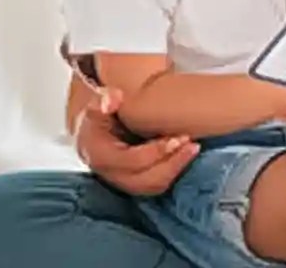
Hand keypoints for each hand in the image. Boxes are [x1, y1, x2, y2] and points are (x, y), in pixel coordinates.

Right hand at [73, 87, 199, 195]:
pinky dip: (173, 171)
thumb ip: (104, 100)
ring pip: (153, 185)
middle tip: (192, 144)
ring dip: (176, 169)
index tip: (178, 138)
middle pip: (146, 180)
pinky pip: (156, 184)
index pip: (133, 161)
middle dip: (172, 164)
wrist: (92, 134)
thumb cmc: (97, 119)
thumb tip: (113, 99)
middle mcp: (112, 175)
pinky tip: (186, 154)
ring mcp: (123, 182)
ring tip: (193, 148)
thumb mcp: (96, 106)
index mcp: (101, 157)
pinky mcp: (135, 183)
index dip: (157, 152)